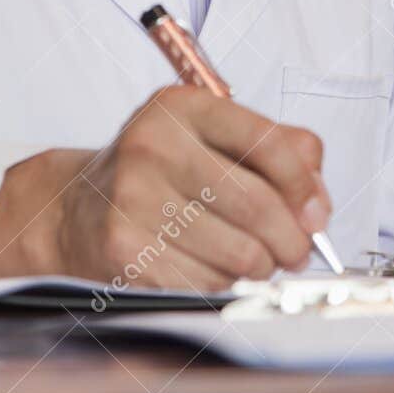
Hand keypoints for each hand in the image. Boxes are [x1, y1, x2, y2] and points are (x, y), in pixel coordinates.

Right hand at [0, 84, 330, 290]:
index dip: (306, 186)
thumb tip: (318, 203)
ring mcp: (133, 197)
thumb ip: (277, 152)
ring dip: (261, 267)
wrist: (75, 208)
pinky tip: (213, 270)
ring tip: (256, 260)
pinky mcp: (123, 248)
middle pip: (258, 205)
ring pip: (238, 252)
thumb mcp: (211, 139)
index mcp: (183, 107)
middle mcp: (154, 145)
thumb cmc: (159, 173)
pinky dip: (223, 284)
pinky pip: (205, 282)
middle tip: (296, 251)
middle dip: (292, 239)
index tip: (315, 211)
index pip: (271, 144)